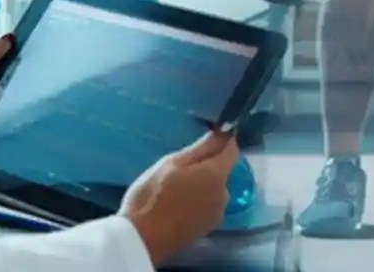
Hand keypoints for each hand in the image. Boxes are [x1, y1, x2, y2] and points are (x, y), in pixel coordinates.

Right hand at [122, 131, 239, 266]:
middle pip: (221, 172)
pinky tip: (177, 206)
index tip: (208, 138)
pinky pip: (207, 206)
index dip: (223, 141)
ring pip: (214, 190)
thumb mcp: (171, 164)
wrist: (141, 241)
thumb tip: (224, 132)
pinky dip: (197, 202)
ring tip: (174, 190)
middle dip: (206, 167)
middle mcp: (224, 195)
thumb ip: (201, 148)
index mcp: (216, 175)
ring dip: (201, 186)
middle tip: (178, 170)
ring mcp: (217, 215)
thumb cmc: (151, 196)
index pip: (232, 150)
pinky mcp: (207, 229)